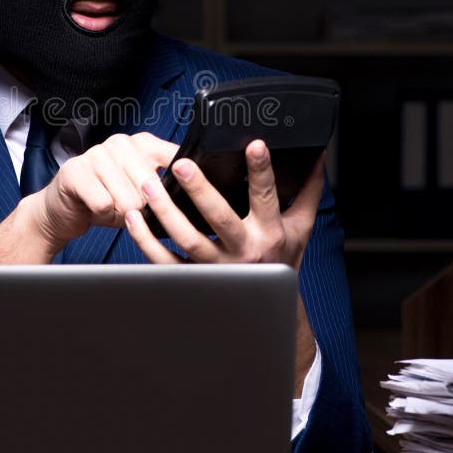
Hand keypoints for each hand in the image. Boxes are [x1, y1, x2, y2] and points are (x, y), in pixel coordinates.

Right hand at [0, 132, 177, 264]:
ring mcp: (96, 153)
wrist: (64, 209)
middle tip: (134, 209)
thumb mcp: (142, 193)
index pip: (175, 158)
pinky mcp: (75, 171)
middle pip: (152, 185)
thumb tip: (195, 198)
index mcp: (143, 143)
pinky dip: (102, 214)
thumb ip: (165, 190)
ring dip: (123, 213)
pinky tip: (95, 207)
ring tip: (113, 207)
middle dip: (146, 207)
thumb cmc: (107, 201)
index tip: (180, 199)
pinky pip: (103, 203)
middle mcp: (121, 143)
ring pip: (129, 197)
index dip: (181, 184)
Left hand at [124, 139, 325, 395]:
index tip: (254, 144)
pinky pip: (166, 261)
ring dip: (165, 212)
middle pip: (220, 218)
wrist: (269, 307)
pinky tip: (133, 218)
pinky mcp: (195, 279)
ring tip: (149, 185)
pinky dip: (146, 241)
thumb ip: (308, 189)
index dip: (261, 171)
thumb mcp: (301, 226)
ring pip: (188, 239)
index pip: (266, 196)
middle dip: (200, 190)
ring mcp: (217, 268)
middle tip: (181, 164)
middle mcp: (244, 250)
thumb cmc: (283, 259)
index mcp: (270, 231)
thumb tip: (319, 156)